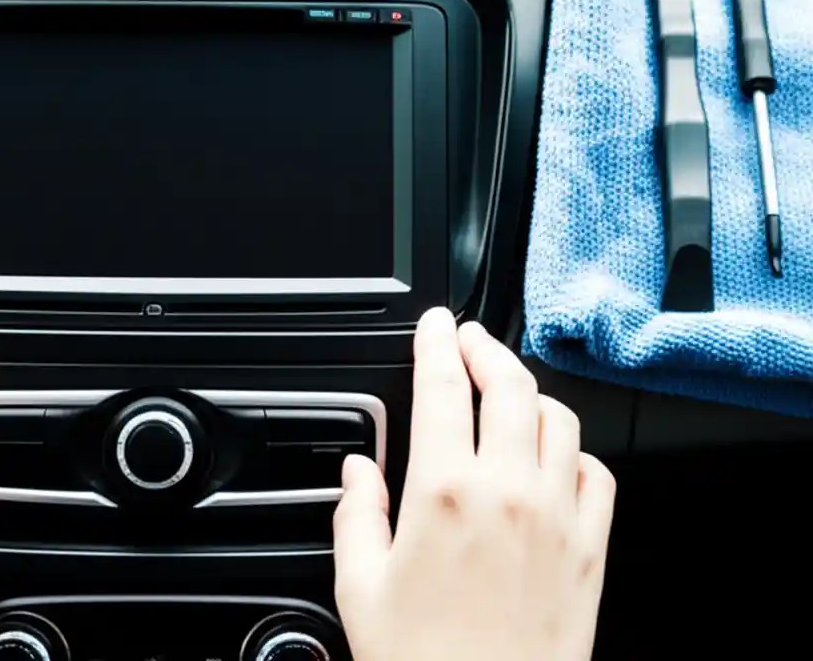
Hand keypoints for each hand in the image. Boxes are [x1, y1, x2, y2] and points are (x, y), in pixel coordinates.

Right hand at [332, 309, 615, 660]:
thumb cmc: (423, 660)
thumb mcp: (360, 587)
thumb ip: (356, 515)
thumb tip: (359, 472)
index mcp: (443, 493)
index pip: (444, 387)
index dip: (436, 343)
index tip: (433, 325)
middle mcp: (508, 492)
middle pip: (510, 385)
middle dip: (486, 348)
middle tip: (468, 340)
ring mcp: (558, 516)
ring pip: (558, 419)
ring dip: (530, 392)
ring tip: (507, 391)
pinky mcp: (591, 547)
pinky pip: (596, 471)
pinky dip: (573, 449)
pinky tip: (552, 456)